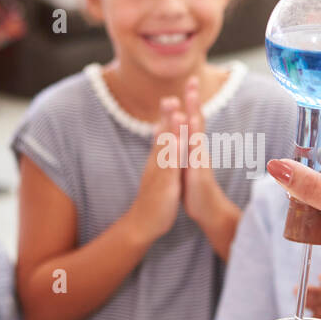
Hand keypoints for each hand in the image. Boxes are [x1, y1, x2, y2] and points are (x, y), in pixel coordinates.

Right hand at [128, 96, 183, 243]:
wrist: (142, 223)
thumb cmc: (153, 198)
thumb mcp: (156, 173)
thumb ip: (157, 154)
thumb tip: (157, 136)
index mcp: (158, 160)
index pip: (161, 134)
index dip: (166, 116)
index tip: (171, 97)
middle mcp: (157, 163)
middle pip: (162, 135)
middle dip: (167, 116)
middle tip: (170, 96)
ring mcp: (160, 173)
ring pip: (166, 148)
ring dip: (171, 130)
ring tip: (176, 113)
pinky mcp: (165, 184)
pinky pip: (169, 167)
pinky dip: (173, 154)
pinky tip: (178, 143)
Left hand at [180, 75, 231, 227]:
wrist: (207, 210)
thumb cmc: (195, 187)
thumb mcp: (186, 163)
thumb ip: (185, 147)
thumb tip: (181, 134)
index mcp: (193, 146)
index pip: (191, 119)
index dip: (190, 101)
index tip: (190, 82)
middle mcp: (198, 149)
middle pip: (197, 119)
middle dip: (194, 100)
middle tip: (193, 80)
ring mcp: (200, 159)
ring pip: (197, 133)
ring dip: (194, 115)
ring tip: (192, 97)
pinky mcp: (199, 172)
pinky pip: (196, 154)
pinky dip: (194, 140)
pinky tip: (192, 130)